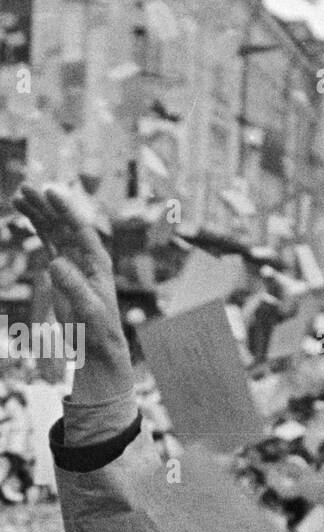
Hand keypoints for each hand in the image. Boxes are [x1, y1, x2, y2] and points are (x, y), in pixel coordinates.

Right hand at [13, 184, 133, 401]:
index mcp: (97, 262)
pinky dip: (36, 226)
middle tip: (25, 188)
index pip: (81, 229)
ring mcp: (73, 260)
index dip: (66, 210)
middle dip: (45, 205)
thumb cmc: (98, 328)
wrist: (97, 344)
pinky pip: (48, 240)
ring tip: (18, 196)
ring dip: (38, 212)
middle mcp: (86, 256)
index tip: (50, 192)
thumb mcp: (87, 309)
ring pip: (53, 229)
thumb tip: (53, 262)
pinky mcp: (61, 268)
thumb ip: (72, 286)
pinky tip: (24, 213)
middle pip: (64, 224)